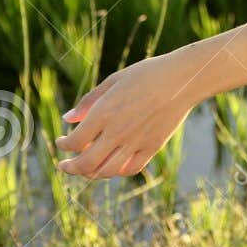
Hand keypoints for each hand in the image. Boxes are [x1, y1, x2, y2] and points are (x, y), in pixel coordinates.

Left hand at [53, 54, 200, 180]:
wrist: (184, 80)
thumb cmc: (148, 74)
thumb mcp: (114, 81)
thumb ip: (89, 102)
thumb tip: (67, 119)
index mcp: (104, 112)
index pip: (74, 142)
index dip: (63, 145)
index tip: (62, 141)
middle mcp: (118, 131)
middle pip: (86, 164)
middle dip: (71, 168)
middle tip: (65, 165)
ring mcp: (136, 142)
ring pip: (107, 171)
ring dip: (92, 173)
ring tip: (88, 167)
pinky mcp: (153, 147)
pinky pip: (130, 169)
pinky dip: (117, 171)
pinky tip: (112, 164)